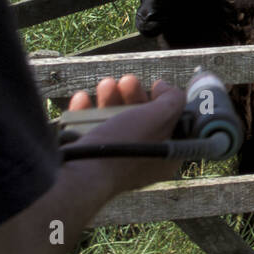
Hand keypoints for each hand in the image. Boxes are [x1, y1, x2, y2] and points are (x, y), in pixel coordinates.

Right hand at [67, 75, 185, 193]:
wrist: (81, 172)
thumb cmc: (126, 145)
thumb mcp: (160, 116)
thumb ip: (172, 99)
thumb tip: (165, 88)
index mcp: (166, 157)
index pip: (172, 126)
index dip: (167, 104)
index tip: (156, 88)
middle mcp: (142, 161)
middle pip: (142, 120)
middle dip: (134, 95)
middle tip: (127, 81)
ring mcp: (115, 160)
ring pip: (115, 122)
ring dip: (110, 98)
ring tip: (105, 85)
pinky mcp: (89, 158)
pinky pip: (89, 130)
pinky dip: (85, 112)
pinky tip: (83, 99)